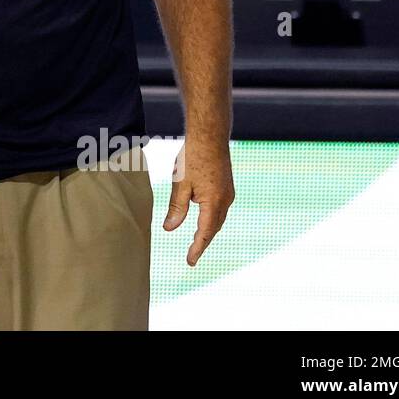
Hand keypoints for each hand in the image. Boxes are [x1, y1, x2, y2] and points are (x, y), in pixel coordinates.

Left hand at [163, 140, 234, 265]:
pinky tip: (203, 218)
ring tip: (196, 241)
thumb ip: (176, 208)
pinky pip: (220, 209)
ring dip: (208, 230)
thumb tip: (170, 228)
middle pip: (213, 228)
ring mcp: (228, 193)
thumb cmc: (193, 157)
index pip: (204, 233)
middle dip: (202, 242)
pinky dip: (211, 218)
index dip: (197, 249)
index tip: (190, 262)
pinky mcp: (227, 187)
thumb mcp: (180, 184)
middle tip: (191, 255)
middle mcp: (225, 201)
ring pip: (218, 219)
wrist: (210, 136)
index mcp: (213, 203)